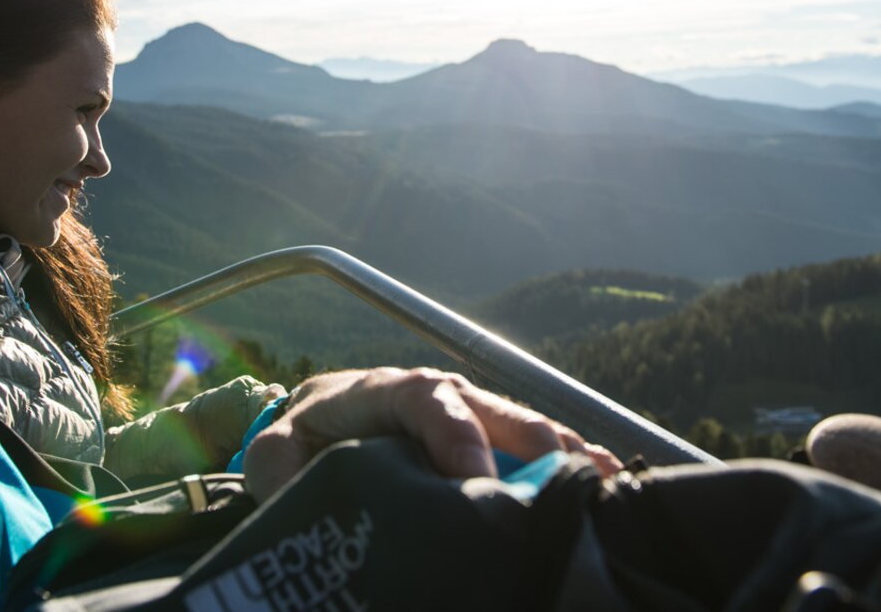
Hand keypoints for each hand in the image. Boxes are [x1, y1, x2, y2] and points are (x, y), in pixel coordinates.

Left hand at [243, 367, 622, 500]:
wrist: (311, 428)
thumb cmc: (296, 441)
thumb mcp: (274, 454)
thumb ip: (280, 467)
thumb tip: (302, 491)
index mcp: (380, 389)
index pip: (422, 398)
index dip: (453, 432)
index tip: (474, 478)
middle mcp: (431, 394)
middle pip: (485, 404)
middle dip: (526, 437)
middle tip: (558, 475)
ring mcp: (463, 414)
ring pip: (516, 422)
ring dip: (559, 447)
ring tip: (602, 476)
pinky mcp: (482, 439)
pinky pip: (529, 445)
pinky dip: (566, 459)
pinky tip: (606, 478)